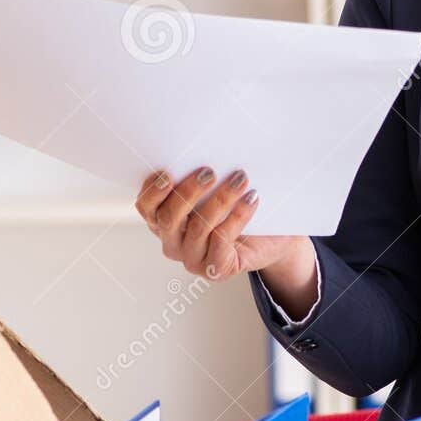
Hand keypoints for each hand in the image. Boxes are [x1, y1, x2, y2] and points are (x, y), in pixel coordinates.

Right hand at [135, 166, 305, 283]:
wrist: (273, 238)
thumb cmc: (239, 208)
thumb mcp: (217, 189)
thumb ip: (203, 178)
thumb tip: (204, 150)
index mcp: (165, 222)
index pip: (146, 208)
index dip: (152, 192)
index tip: (168, 173)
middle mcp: (174, 243)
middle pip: (168, 218)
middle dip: (187, 193)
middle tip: (209, 172)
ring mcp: (193, 259)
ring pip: (198, 228)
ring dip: (220, 200)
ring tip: (240, 179)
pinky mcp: (216, 270)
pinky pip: (222, 241)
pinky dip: (237, 217)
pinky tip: (251, 199)